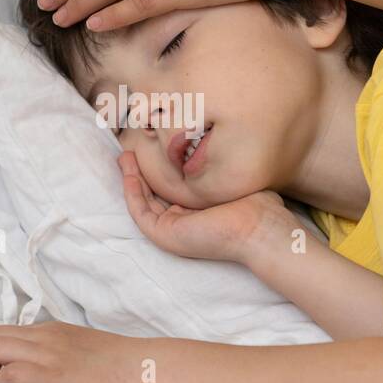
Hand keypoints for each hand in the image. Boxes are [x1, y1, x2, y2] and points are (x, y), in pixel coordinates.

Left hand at [0, 320, 144, 382]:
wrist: (145, 372)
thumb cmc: (120, 372)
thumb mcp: (83, 352)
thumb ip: (55, 356)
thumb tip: (25, 375)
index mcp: (53, 332)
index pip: (2, 332)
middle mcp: (45, 339)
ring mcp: (48, 356)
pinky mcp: (51, 377)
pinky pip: (10, 376)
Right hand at [119, 151, 296, 265]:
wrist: (257, 226)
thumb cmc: (253, 204)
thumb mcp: (231, 179)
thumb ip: (217, 168)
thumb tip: (214, 147)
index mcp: (195, 212)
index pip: (169, 190)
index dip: (157, 171)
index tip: (151, 149)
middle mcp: (182, 221)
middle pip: (152, 195)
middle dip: (138, 172)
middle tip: (129, 151)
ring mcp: (172, 230)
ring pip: (143, 202)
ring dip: (131, 179)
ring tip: (125, 157)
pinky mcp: (165, 235)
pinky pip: (141, 212)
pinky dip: (132, 193)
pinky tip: (131, 173)